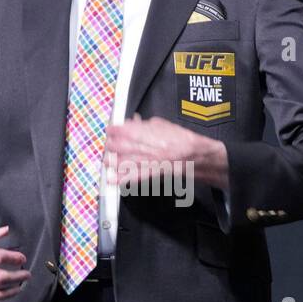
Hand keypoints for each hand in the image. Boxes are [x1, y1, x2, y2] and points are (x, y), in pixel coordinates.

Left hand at [104, 114, 228, 190]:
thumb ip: (147, 124)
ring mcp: (148, 161)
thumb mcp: (164, 125)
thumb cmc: (182, 139)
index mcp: (151, 133)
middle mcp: (148, 147)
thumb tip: (133, 121)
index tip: (109, 130)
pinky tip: (111, 180)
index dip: (114, 130)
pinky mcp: (151, 173)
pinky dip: (120, 179)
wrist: (195, 156)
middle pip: (121, 146)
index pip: (126, 130)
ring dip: (112, 161)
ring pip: (124, 161)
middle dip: (110, 146)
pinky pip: (133, 177)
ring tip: (106, 160)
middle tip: (107, 145)